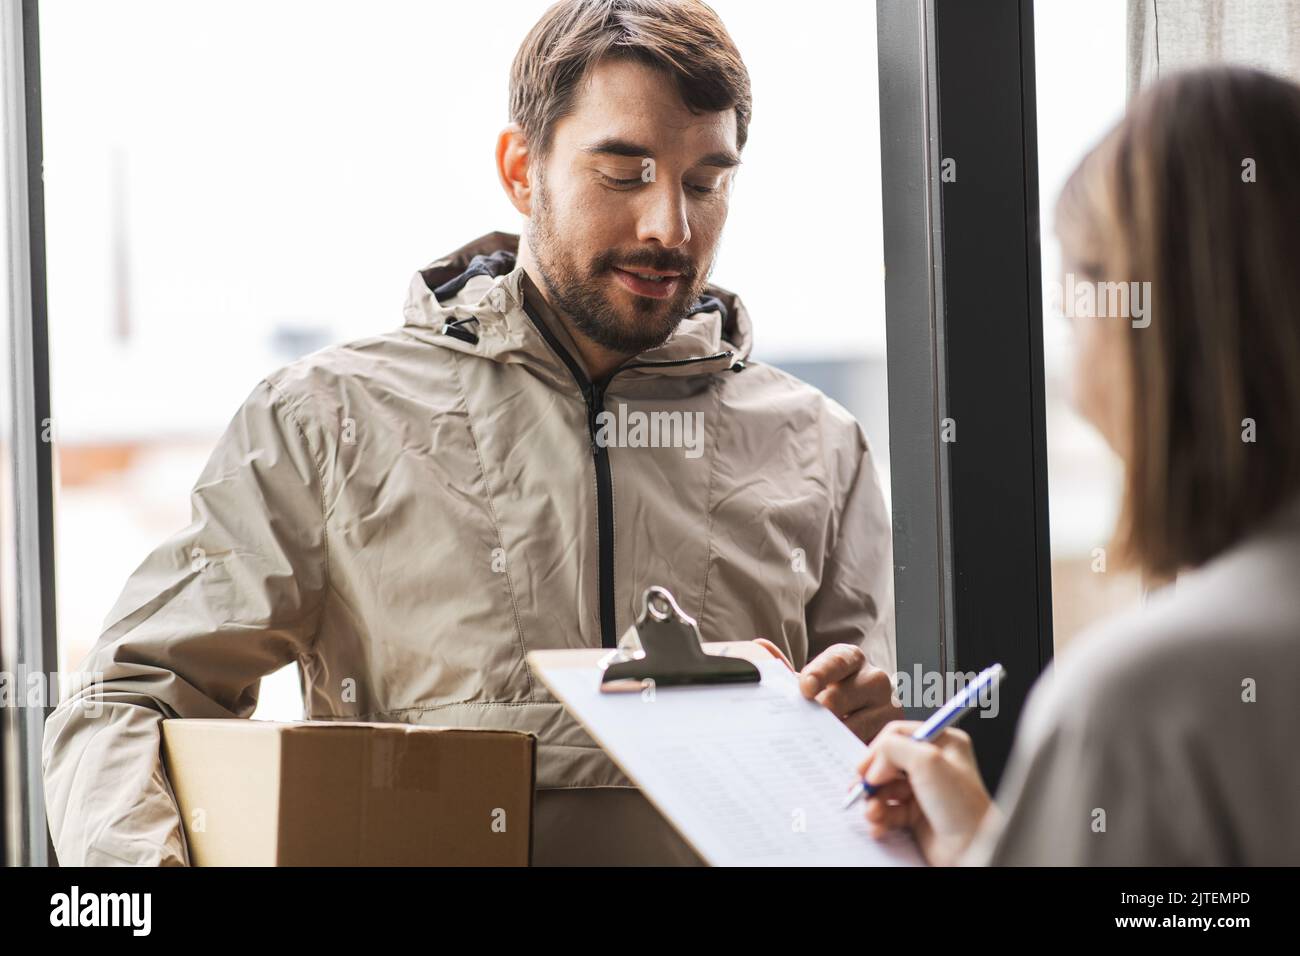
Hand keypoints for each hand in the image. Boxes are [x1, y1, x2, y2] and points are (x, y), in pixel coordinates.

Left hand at [753, 639, 902, 741]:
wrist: (858, 714)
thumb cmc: (827, 694)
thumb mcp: (810, 679)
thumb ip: (785, 667)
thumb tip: (760, 649)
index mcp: (851, 658)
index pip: (836, 662)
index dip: (820, 674)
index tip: (805, 689)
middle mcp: (874, 679)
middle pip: (842, 698)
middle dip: (818, 714)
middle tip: (799, 726)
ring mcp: (888, 707)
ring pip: (854, 726)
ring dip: (829, 738)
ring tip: (810, 746)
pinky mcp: (890, 734)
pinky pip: (865, 746)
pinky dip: (844, 754)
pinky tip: (828, 761)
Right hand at [856, 720, 994, 865]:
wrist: (974, 850)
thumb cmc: (963, 808)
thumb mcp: (927, 761)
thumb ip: (892, 747)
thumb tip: (873, 762)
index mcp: (943, 743)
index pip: (899, 734)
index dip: (879, 750)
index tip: (867, 768)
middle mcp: (934, 765)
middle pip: (888, 762)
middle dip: (873, 779)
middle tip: (863, 790)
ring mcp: (925, 790)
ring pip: (885, 788)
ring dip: (873, 801)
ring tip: (873, 813)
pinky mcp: (918, 815)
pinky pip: (889, 811)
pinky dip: (879, 818)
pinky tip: (878, 825)